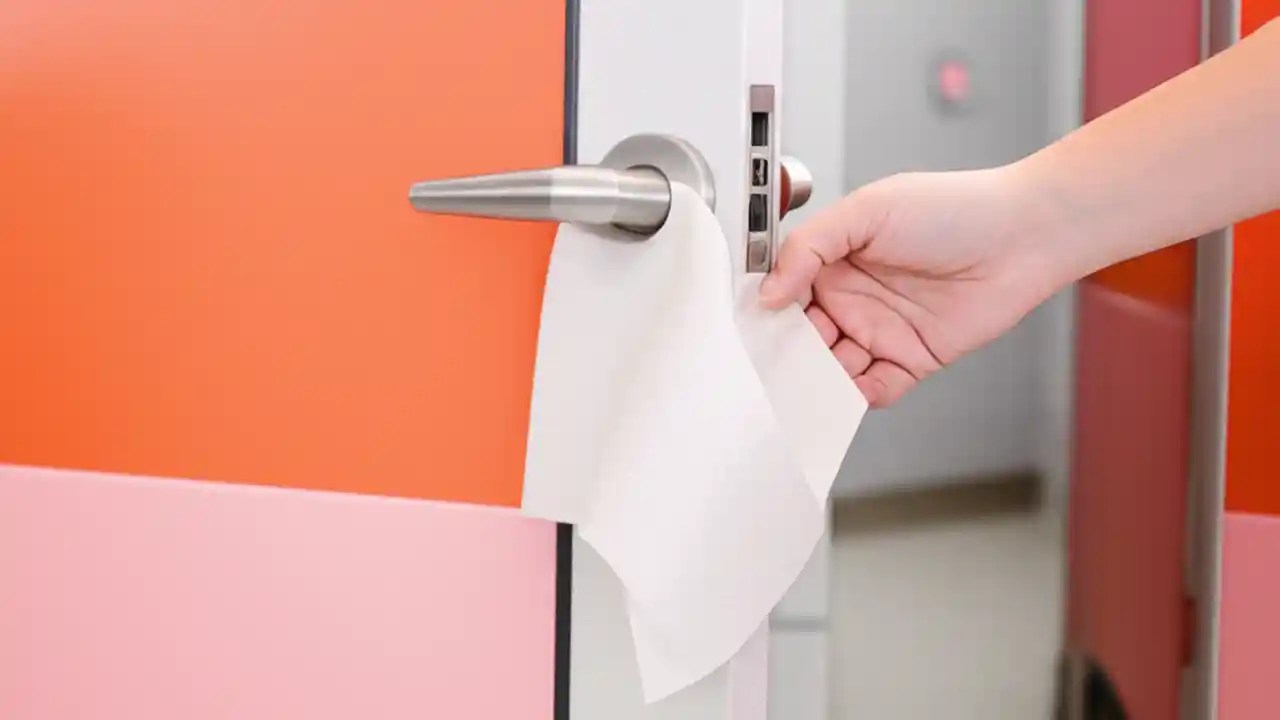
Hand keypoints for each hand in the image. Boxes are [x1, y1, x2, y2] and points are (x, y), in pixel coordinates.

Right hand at [760, 166, 1067, 406]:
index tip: (748, 328)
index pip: (786, 293)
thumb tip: (769, 290)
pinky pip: (875, 388)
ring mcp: (881, 331)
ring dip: (817, 380)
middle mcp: (853, 297)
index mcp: (834, 260)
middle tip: (767, 367)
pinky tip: (848, 392)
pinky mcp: (911, 360)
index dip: (767, 311)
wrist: (1023, 235)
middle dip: (786, 354)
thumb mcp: (866, 210)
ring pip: (833, 368)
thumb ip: (809, 246)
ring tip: (804, 385)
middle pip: (803, 338)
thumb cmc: (953, 208)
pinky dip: (857, 397)